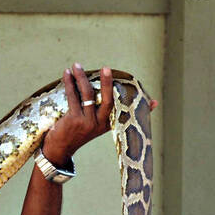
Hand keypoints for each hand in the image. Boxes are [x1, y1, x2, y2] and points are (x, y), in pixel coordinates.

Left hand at [42, 63, 158, 164]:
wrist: (60, 149)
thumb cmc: (79, 133)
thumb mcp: (96, 126)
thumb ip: (106, 115)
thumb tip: (118, 108)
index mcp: (107, 125)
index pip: (125, 113)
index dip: (140, 109)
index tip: (154, 103)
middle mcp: (99, 124)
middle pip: (108, 100)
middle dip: (107, 83)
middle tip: (106, 68)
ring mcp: (86, 122)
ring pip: (87, 95)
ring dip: (81, 77)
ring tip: (76, 65)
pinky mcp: (73, 120)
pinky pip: (73, 97)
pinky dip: (70, 83)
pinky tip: (67, 74)